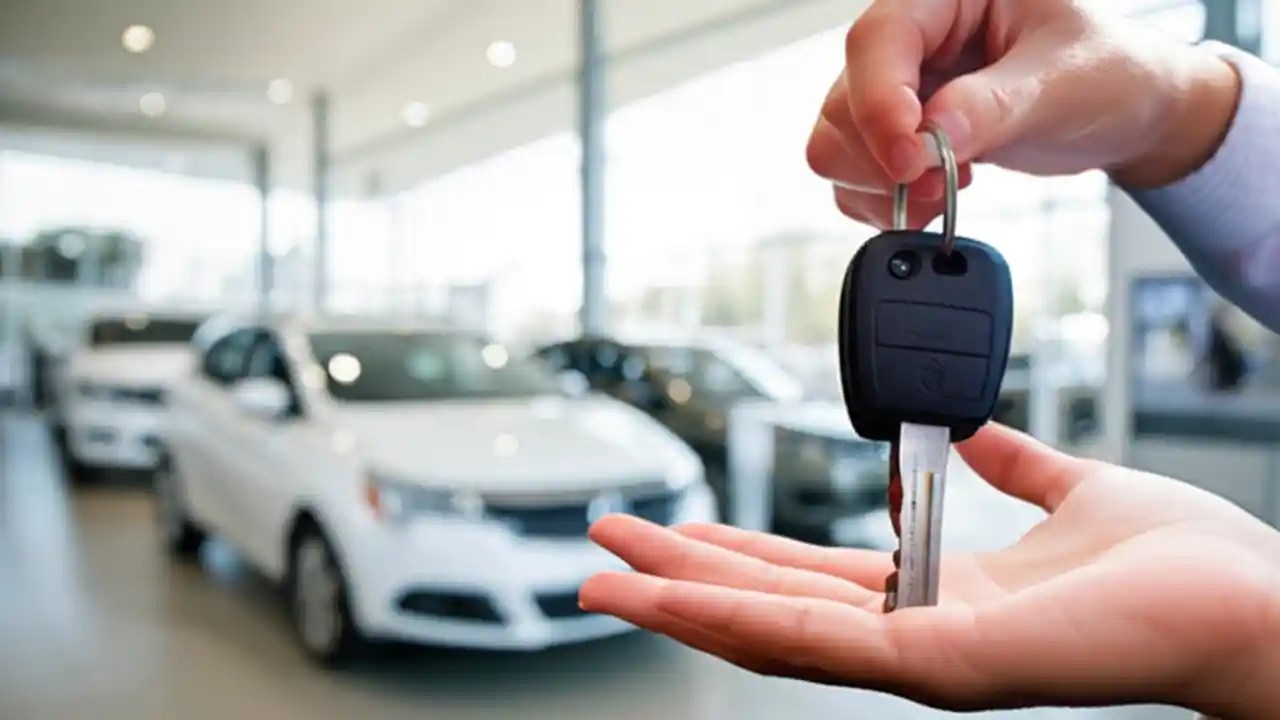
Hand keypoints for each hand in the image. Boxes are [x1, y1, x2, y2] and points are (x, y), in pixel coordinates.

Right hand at [580, 425, 1279, 718]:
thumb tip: (976, 430)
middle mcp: (915, 638)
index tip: (678, 529)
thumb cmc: (1179, 563)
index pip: (811, 580)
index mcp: (938, 597)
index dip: (735, 556)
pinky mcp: (941, 664)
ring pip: (771, 632)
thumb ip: (1012, 464)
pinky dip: (735, 620)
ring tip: (603, 583)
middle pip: (770, 609)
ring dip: (680, 607)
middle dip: (680, 585)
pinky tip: (677, 600)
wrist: (1251, 599)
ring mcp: (922, 661)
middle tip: (601, 558)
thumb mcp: (1066, 490)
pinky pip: (819, 639)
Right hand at [807, 0, 1240, 228]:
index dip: (881, 104)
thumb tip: (933, 136)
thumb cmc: (1108, 72)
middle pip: (843, 101)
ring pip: (836, 143)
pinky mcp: (896, 137)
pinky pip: (853, 178)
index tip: (911, 159)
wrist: (1130, 111)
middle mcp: (912, 40)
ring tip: (947, 188)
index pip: (878, 40)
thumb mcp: (1063, 82)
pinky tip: (935, 200)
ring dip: (881, 185)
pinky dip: (885, 204)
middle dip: (884, 157)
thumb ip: (994, 106)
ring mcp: (899, 90)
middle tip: (944, 182)